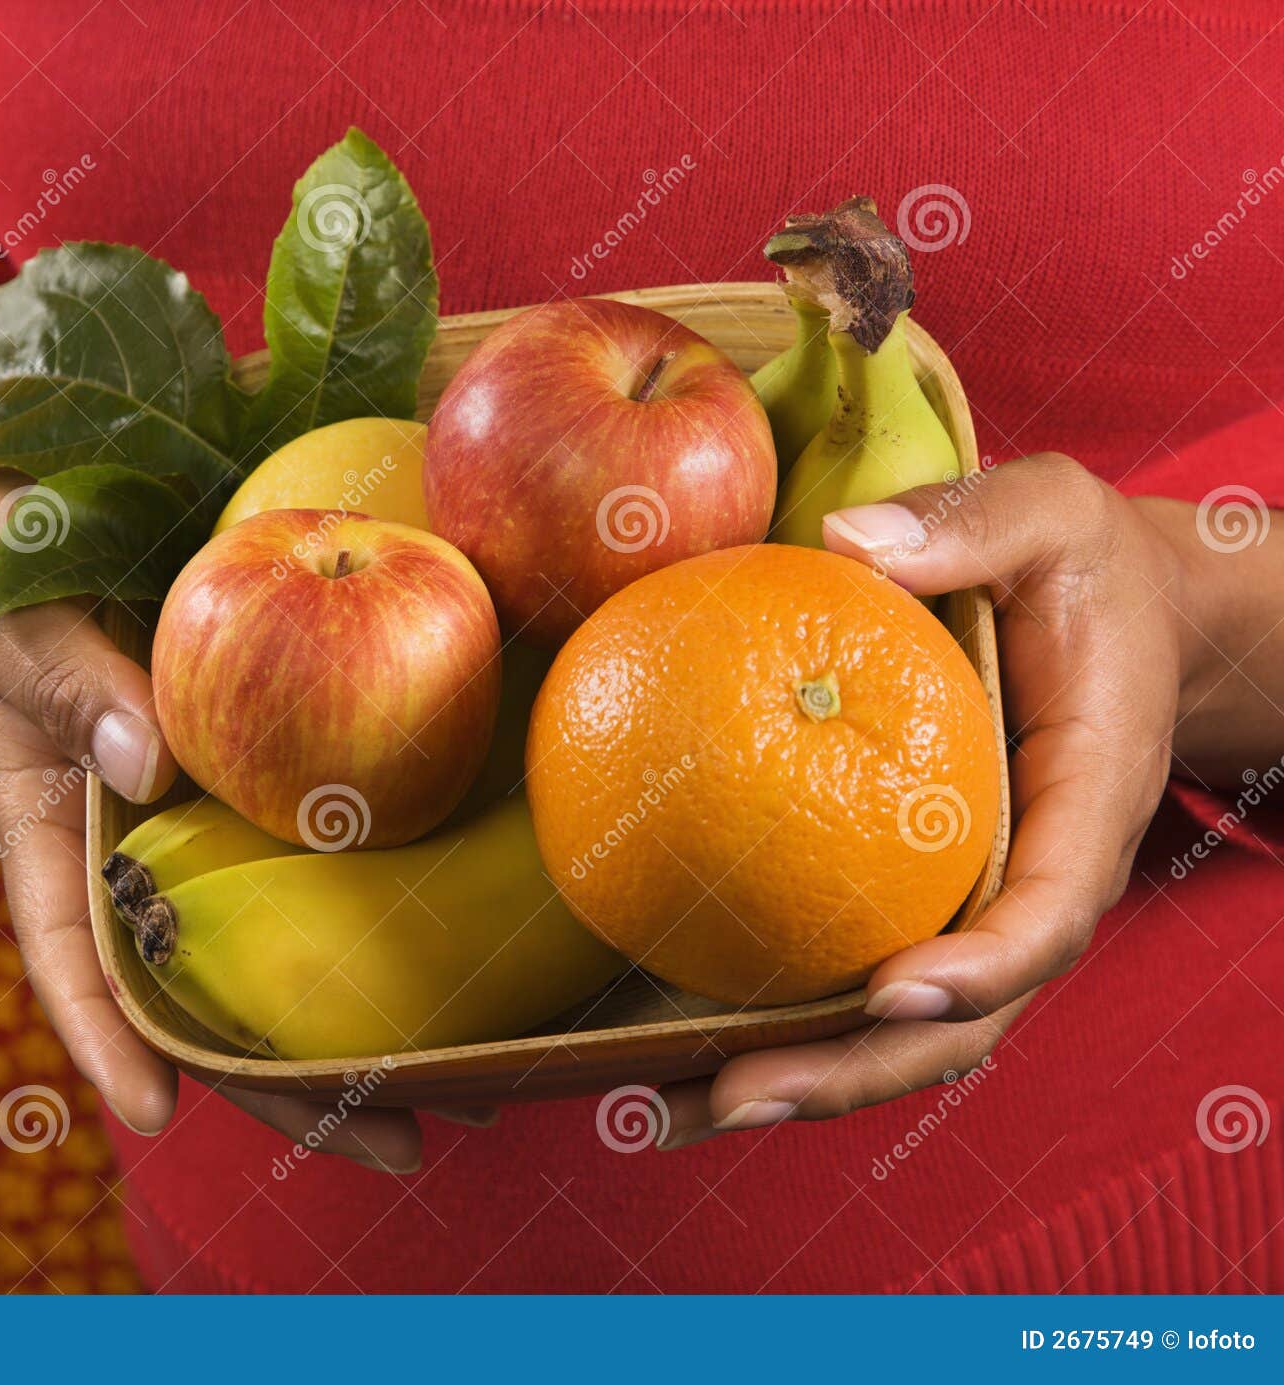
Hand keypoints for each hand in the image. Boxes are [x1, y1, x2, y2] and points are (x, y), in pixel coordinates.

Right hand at [0, 459, 481, 1169]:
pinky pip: (335, 834)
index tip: (151, 1114)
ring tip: (477, 1080)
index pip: (70, 956)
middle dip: (296, 1082)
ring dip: (374, 1014)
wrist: (41, 510)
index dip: (104, 1039)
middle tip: (405, 1140)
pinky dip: (394, 886)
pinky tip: (480, 933)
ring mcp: (218, 812)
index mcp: (55, 834)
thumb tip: (150, 766)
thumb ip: (67, 683)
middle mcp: (148, 847)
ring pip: (290, 935)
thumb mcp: (3, 619)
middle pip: (215, 988)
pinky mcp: (280, 762)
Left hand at [656, 454, 1195, 1144]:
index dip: (983, 968)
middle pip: (955, 1024)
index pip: (1048, 914)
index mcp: (1086, 810)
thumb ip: (971, 528)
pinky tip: (665, 1028)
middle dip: (848, 1073)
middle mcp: (1030, 887)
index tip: (895, 992)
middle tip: (729, 1098)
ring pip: (895, 1032)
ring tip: (667, 1109)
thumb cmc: (1087, 572)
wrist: (1122, 622)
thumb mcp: (1051, 518)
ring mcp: (971, 907)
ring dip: (791, 1079)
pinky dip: (772, 1015)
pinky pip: (849, 970)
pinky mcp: (915, 899)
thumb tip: (849, 540)